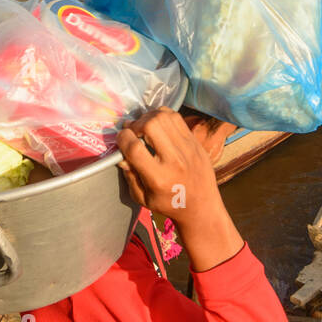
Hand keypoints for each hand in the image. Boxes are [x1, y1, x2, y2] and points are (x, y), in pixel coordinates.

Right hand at [118, 108, 243, 271]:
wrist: (201, 206)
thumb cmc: (169, 204)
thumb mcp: (143, 198)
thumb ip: (130, 175)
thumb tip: (121, 154)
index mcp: (159, 178)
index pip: (135, 148)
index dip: (123, 138)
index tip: (120, 138)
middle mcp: (174, 160)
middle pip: (151, 125)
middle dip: (136, 124)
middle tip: (132, 130)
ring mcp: (187, 148)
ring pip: (164, 117)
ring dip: (149, 117)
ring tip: (144, 125)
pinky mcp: (195, 142)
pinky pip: (176, 118)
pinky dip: (163, 116)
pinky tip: (157, 124)